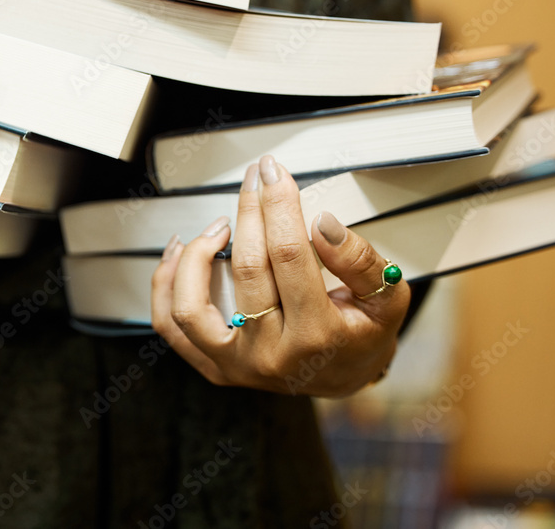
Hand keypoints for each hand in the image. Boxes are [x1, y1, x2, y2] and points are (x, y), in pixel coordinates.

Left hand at [151, 155, 409, 395]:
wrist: (345, 379)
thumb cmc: (363, 336)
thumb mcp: (387, 299)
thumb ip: (361, 260)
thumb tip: (323, 225)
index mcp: (316, 338)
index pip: (290, 257)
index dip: (280, 207)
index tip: (275, 175)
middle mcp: (270, 355)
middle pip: (248, 269)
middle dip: (250, 212)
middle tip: (255, 180)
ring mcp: (236, 364)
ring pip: (191, 305)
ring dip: (198, 254)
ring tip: (220, 224)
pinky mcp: (214, 364)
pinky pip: (171, 324)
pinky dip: (166, 284)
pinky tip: (179, 251)